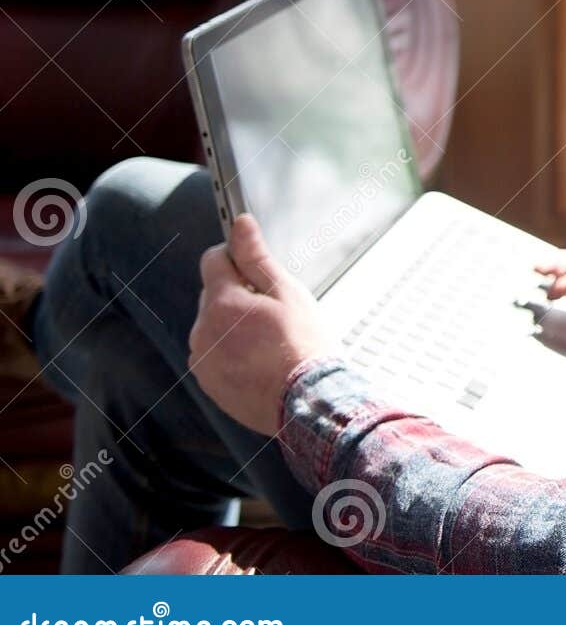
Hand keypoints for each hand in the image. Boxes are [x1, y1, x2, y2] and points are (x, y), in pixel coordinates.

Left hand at [189, 215, 332, 434]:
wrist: (305, 400)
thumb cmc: (302, 345)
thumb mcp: (287, 292)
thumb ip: (257, 256)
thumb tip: (239, 224)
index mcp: (221, 302)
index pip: (213, 260)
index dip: (236, 257)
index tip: (256, 269)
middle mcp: (202, 329)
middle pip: (213, 294)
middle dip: (238, 295)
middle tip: (273, 312)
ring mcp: (202, 359)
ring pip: (213, 324)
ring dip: (233, 324)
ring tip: (268, 340)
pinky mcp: (207, 381)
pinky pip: (213, 353)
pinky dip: (231, 351)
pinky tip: (259, 360)